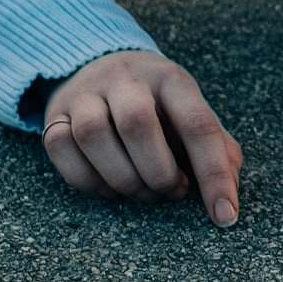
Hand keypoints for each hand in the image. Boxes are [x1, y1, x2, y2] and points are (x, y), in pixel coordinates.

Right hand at [41, 50, 243, 223]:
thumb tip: (228, 198)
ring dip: (122, 178)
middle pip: (137, 123)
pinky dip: (87, 180)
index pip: (197, 125)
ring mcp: (86, 93)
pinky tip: (108, 186)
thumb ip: (217, 150)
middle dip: (158, 173)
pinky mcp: (54, 112)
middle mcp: (126, 78)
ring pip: (93, 134)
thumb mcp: (191, 114)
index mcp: (171, 79)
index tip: (225, 215)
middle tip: (170, 191)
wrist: (99, 65)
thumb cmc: (157, 105)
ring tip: (140, 190)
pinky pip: (60, 147)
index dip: (214, 174)